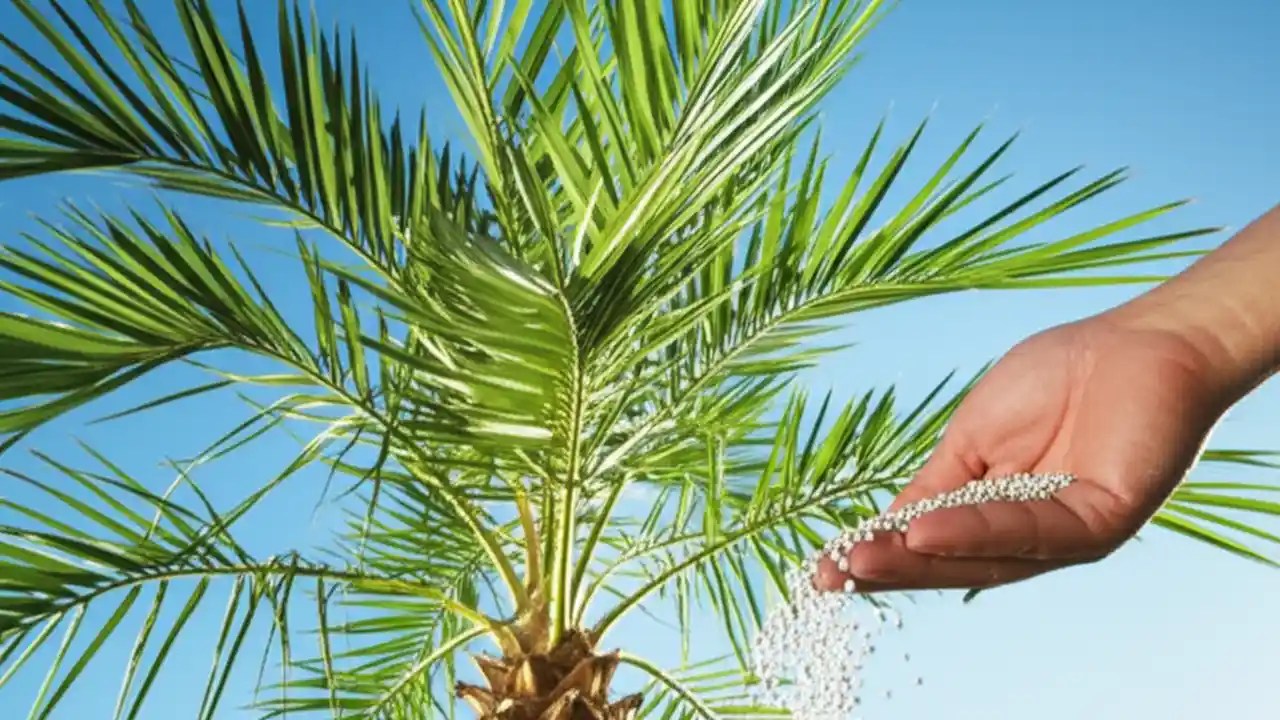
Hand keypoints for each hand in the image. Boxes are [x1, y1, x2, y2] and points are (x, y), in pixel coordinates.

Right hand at [814, 312, 1241, 592]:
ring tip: (863, 558)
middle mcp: (1033, 536)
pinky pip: (1030, 533)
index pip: (933, 544)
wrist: (1139, 343)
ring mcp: (1067, 534)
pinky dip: (975, 532)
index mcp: (1001, 512)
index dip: (880, 553)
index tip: (822, 566)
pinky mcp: (1100, 522)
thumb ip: (937, 486)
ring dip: (921, 560)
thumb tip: (885, 527)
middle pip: (953, 563)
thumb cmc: (1061, 378)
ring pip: (986, 558)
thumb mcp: (974, 437)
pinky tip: (927, 531)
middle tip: (832, 574)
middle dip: (891, 568)